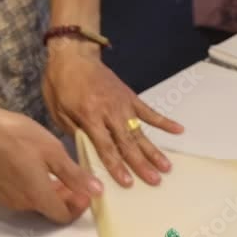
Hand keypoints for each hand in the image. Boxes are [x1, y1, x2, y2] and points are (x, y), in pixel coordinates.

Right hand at [0, 106, 102, 223]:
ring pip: (32, 202)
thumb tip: (96, 191)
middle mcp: (20, 204)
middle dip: (64, 198)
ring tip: (51, 171)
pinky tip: (27, 167)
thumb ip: (75, 175)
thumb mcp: (53, 151)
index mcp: (38, 196)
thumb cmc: (16, 135)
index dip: (78, 208)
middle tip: (72, 178)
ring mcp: (3, 198)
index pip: (63, 216)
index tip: (85, 192)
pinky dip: (27, 187)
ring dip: (46, 192)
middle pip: (48, 209)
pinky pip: (15, 195)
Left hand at [42, 41, 183, 186]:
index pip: (105, 146)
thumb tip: (87, 150)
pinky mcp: (130, 97)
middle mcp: (109, 112)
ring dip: (154, 151)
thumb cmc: (61, 84)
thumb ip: (74, 131)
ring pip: (140, 132)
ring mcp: (123, 104)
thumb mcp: (57, 111)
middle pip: (127, 143)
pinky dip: (164, 122)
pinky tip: (179, 131)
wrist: (73, 54)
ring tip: (166, 167)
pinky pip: (149, 112)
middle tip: (154, 181)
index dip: (117, 166)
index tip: (128, 182)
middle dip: (141, 164)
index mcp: (89, 116)